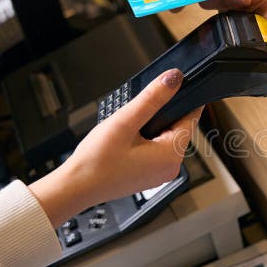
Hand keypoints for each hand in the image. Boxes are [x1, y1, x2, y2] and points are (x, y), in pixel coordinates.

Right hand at [29, 69, 201, 226]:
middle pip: (178, 129)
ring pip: (166, 139)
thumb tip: (173, 79)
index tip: (182, 84)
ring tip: (132, 123)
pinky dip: (147, 140)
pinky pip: (156, 151)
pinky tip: (129, 137)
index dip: (187, 99)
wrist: (75, 187)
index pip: (191, 120)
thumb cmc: (96, 161)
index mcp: (171, 156)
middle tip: (143, 105)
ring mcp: (160, 174)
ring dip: (154, 126)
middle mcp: (171, 168)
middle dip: (164, 114)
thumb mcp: (125, 122)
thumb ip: (152, 99)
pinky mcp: (149, 176)